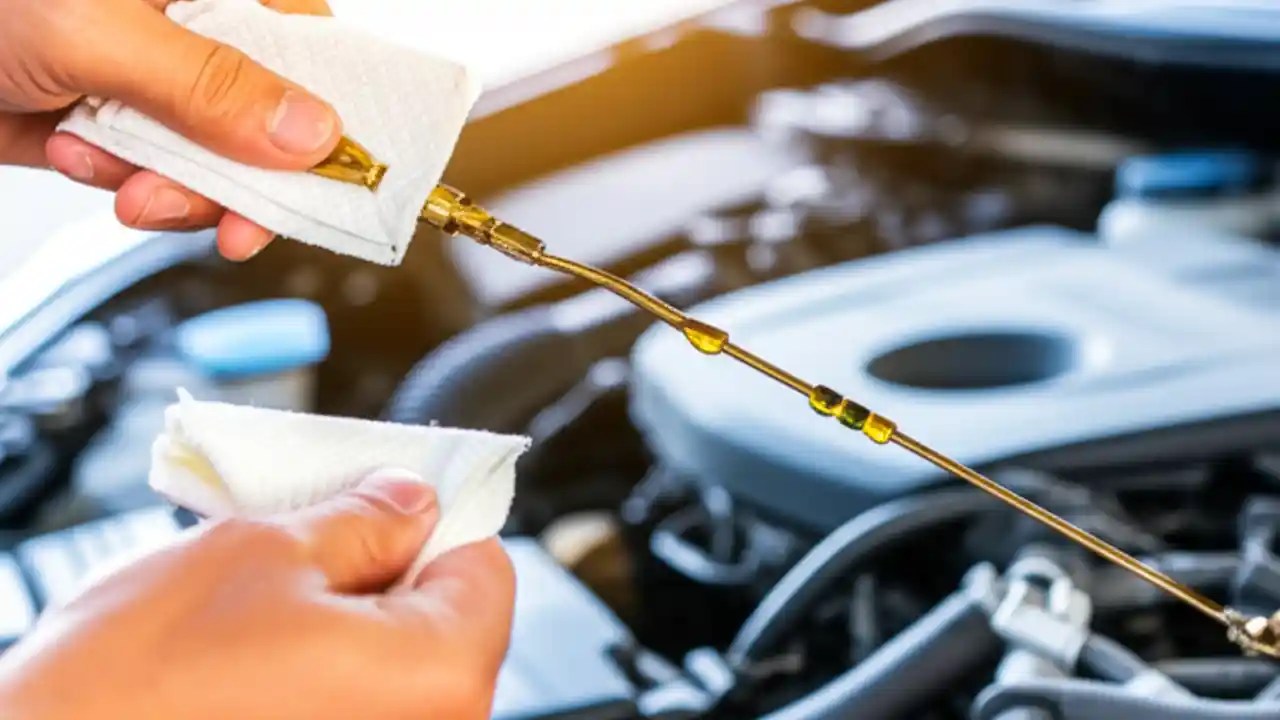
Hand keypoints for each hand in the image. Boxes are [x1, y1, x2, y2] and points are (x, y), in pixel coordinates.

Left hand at [0, 0, 342, 260]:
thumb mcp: (97, 30)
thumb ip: (211, 86)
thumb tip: (314, 133)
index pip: (309, 45)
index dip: (331, 115)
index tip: (337, 182)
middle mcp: (188, 23)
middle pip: (268, 120)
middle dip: (234, 174)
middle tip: (219, 215)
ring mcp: (149, 76)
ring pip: (211, 159)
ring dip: (166, 183)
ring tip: (105, 161)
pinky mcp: (112, 120)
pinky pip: (154, 173)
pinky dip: (121, 181)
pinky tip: (75, 148)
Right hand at [0, 469, 516, 719]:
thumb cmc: (140, 684)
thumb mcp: (265, 553)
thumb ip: (364, 520)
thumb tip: (412, 501)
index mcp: (442, 676)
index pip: (486, 566)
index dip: (437, 520)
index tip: (389, 498)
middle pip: (444, 617)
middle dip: (385, 566)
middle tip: (313, 536)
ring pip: (395, 660)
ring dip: (346, 615)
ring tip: (267, 597)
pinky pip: (356, 701)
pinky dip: (323, 665)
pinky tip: (257, 650)